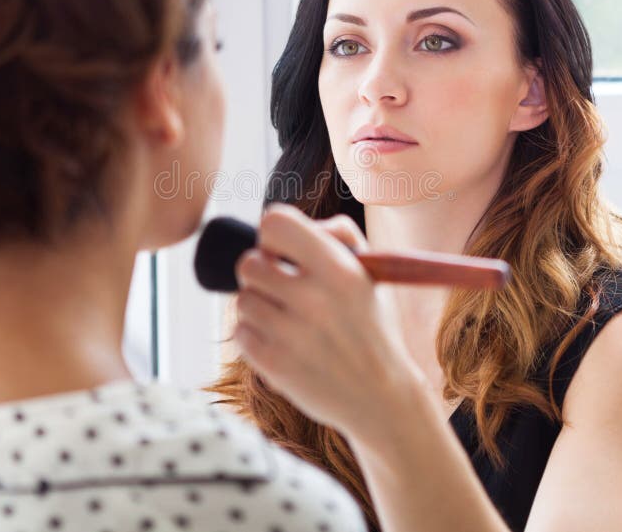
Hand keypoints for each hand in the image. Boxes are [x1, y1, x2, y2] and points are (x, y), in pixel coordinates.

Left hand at [234, 203, 424, 439]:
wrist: (381, 397)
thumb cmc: (370, 325)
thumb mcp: (370, 273)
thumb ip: (338, 234)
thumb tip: (290, 224)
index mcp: (339, 268)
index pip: (274, 223)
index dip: (272, 237)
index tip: (282, 254)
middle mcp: (314, 298)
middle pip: (248, 263)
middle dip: (261, 274)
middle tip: (282, 289)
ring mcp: (292, 333)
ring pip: (242, 299)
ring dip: (259, 307)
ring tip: (288, 321)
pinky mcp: (273, 364)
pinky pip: (240, 331)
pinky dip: (255, 336)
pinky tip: (283, 343)